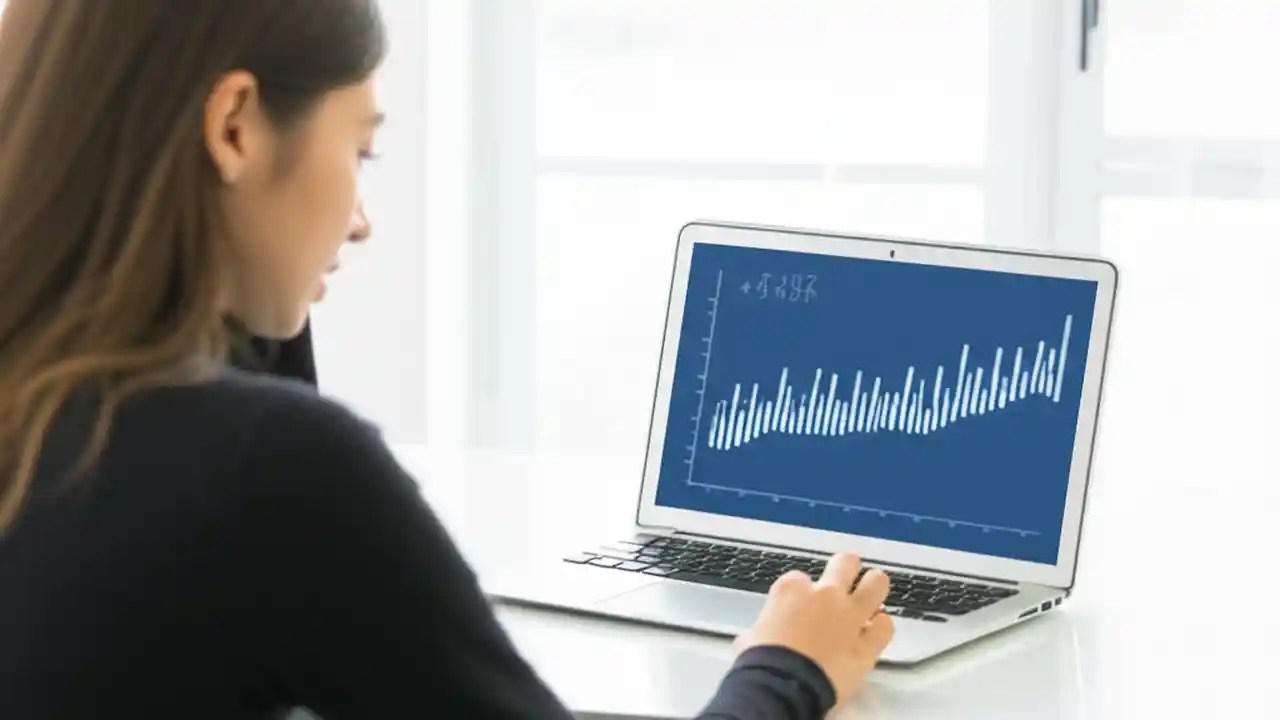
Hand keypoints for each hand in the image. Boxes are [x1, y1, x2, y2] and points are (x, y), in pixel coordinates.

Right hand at [734, 552, 893, 707]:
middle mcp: (825, 594)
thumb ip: (766, 626)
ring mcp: (851, 616)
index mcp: (791, 590)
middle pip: (845, 563)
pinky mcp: (868, 643)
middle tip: (843, 580)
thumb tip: (763, 635)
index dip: (800, 592)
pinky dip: (881, 626)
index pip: (798, 578)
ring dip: (873, 588)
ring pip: (876, 583)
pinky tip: (876, 631)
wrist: (783, 685)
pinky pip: (886, 626)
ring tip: (870, 596)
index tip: (798, 606)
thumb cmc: (761, 661)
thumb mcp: (752, 636)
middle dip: (845, 569)